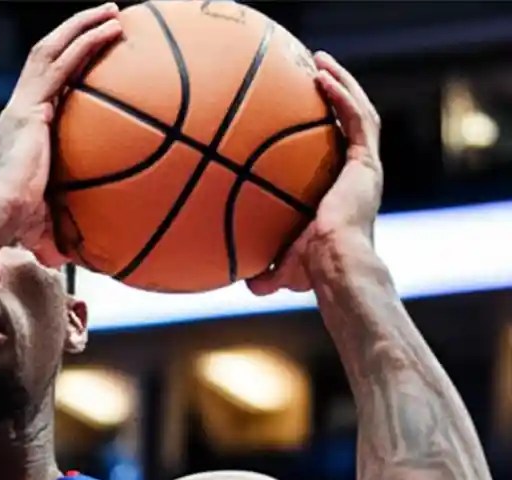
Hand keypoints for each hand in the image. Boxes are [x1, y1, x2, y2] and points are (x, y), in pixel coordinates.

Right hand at [0, 3, 122, 268]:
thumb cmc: (14, 230)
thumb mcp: (44, 227)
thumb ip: (61, 235)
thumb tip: (79, 263)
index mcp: (20, 135)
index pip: (43, 92)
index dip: (66, 70)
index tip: (91, 60)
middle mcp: (17, 114)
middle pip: (46, 60)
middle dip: (76, 34)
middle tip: (107, 19)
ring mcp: (21, 106)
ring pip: (50, 50)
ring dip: (81, 26)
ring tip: (111, 11)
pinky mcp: (29, 107)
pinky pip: (62, 63)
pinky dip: (86, 41)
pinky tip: (112, 28)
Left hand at [247, 51, 382, 294]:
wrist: (336, 268)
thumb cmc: (314, 272)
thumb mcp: (284, 268)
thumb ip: (266, 271)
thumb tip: (245, 285)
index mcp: (344, 193)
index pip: (338, 152)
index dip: (327, 130)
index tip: (304, 113)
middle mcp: (359, 176)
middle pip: (352, 124)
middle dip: (337, 95)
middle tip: (315, 73)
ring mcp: (366, 168)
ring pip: (360, 112)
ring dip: (342, 83)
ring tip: (321, 61)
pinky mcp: (367, 163)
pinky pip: (356, 118)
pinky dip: (342, 94)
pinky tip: (322, 75)